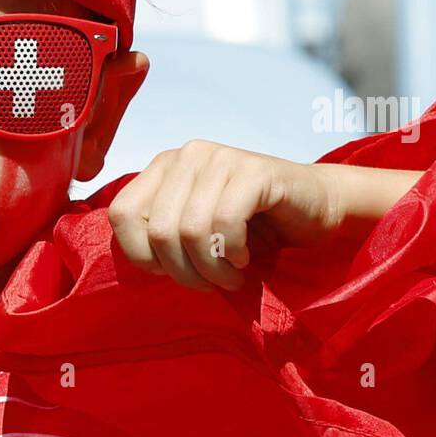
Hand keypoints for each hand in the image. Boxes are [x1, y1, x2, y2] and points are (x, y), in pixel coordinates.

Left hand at [108, 139, 423, 290]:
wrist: (315, 211)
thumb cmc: (250, 230)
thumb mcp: (193, 232)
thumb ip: (158, 234)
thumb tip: (125, 263)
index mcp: (161, 168)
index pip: (120, 215)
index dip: (141, 255)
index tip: (171, 271)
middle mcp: (185, 155)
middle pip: (157, 230)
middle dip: (182, 271)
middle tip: (210, 281)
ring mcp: (219, 157)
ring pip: (189, 231)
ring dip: (211, 268)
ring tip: (230, 274)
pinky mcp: (253, 169)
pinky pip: (224, 223)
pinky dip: (232, 252)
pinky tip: (245, 256)